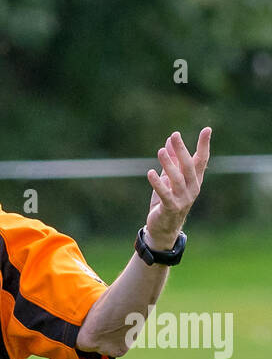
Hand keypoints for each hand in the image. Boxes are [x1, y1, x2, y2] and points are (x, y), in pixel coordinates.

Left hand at [144, 127, 211, 249]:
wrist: (163, 229)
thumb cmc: (167, 201)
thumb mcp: (169, 179)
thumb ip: (171, 161)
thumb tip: (169, 141)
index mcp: (195, 180)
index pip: (202, 160)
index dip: (204, 145)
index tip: (207, 129)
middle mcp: (192, 189)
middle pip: (189, 166)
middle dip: (182, 150)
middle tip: (175, 135)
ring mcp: (183, 199)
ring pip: (177, 178)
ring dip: (168, 164)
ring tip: (160, 151)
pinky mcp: (171, 208)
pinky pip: (164, 193)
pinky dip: (157, 183)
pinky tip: (150, 172)